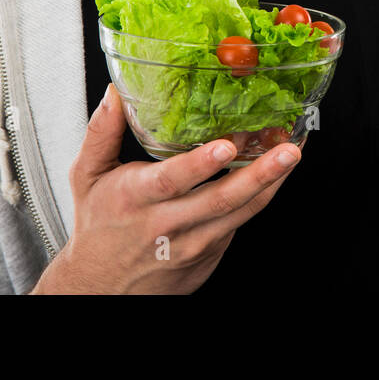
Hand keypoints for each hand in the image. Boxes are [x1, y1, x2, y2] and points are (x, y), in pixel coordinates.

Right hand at [30, 84, 301, 293]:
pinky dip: (260, 198)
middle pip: (218, 201)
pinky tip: (276, 174)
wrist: (102, 287)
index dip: (200, 164)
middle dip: (258, 174)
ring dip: (269, 184)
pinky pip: (239, 224)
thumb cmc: (98, 225)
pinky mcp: (208, 255)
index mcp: (136, 198)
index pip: (171, 181)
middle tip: (287, 150)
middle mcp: (167, 223)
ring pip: (238, 214)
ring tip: (292, 155)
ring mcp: (191, 244)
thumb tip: (115, 92)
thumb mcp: (87, 176)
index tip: (226, 146)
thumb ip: (101, 132)